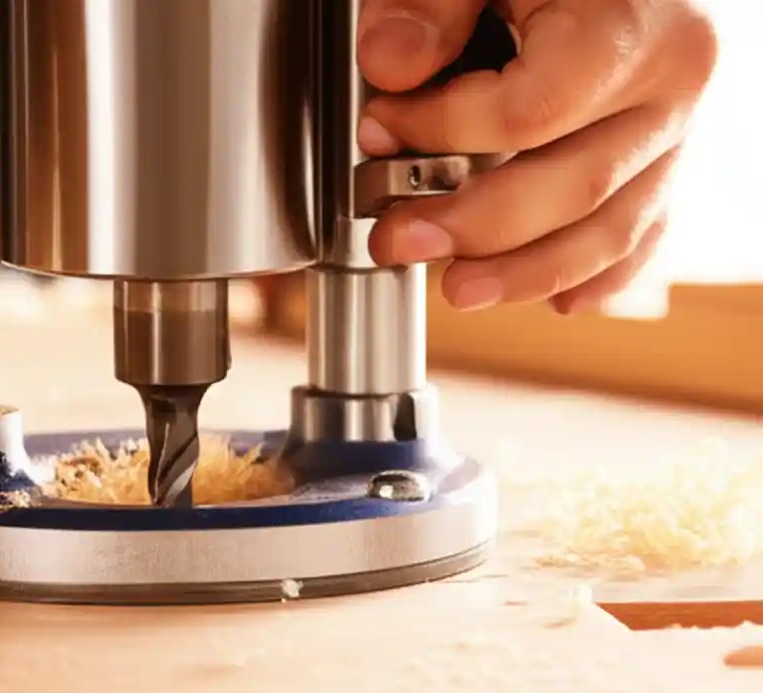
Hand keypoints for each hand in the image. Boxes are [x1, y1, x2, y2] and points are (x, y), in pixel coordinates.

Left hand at [358, 0, 717, 312]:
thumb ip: (430, 2)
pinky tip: (557, 299)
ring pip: (614, 228)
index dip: (439, 132)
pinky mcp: (667, 155)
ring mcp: (677, 129)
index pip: (527, 115)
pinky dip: (600, 272)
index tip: (379, 126)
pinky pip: (647, 231)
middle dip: (474, 228)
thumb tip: (389, 62)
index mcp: (633, 28)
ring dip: (529, 273)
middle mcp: (672, 86)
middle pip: (575, 187)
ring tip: (458, 289)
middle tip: (398, 240)